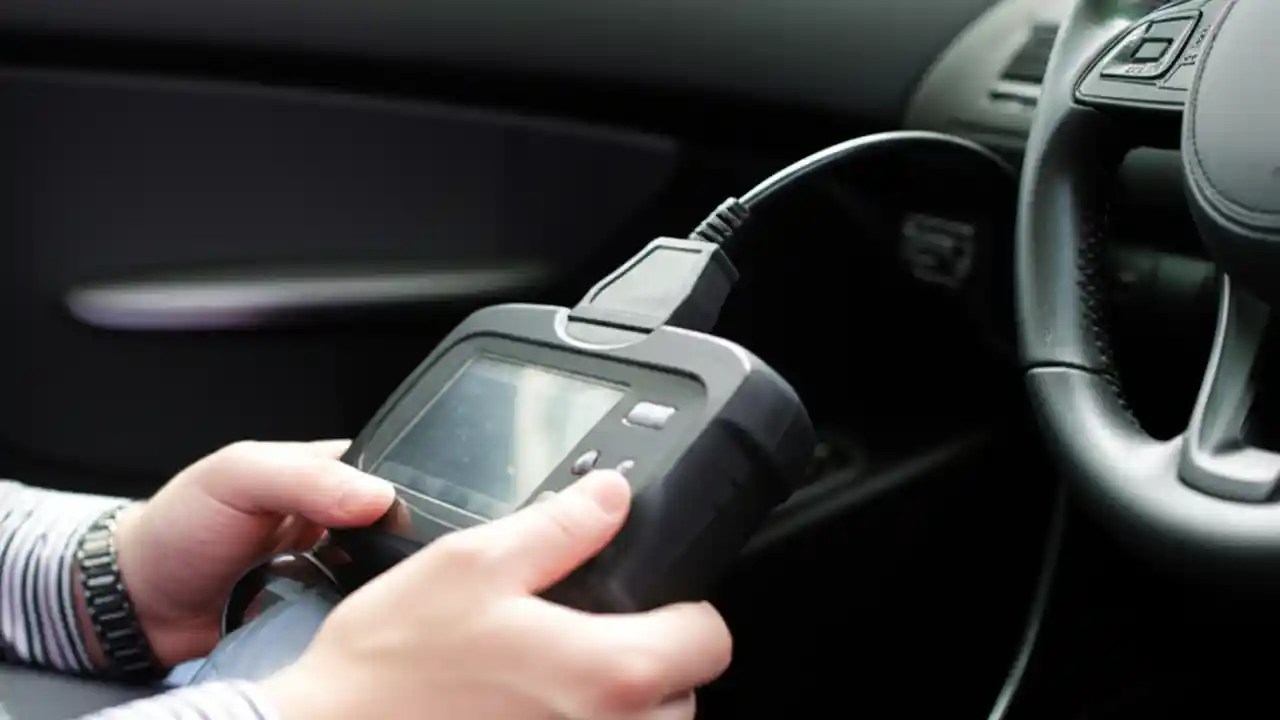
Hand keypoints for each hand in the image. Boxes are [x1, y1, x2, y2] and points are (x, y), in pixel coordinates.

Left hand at [101, 440, 395, 667]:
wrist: (139, 605)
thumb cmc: (179, 528)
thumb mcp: (237, 476)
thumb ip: (306, 477)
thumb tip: (378, 497)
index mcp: (329, 470)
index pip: (393, 474)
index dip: (401, 494)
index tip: (397, 518)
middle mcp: (340, 518)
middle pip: (399, 529)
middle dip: (395, 545)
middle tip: (369, 557)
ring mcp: (336, 569)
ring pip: (387, 575)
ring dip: (378, 585)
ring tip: (358, 589)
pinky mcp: (326, 613)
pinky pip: (360, 615)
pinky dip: (358, 618)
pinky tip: (349, 617)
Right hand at [260, 471, 732, 719]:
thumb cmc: (387, 670)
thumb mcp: (471, 565)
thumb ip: (559, 529)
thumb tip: (612, 496)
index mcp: (611, 673)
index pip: (709, 639)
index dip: (683, 611)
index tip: (648, 603)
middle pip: (684, 696)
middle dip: (649, 664)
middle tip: (583, 642)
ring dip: (617, 710)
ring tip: (546, 684)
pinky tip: (524, 717)